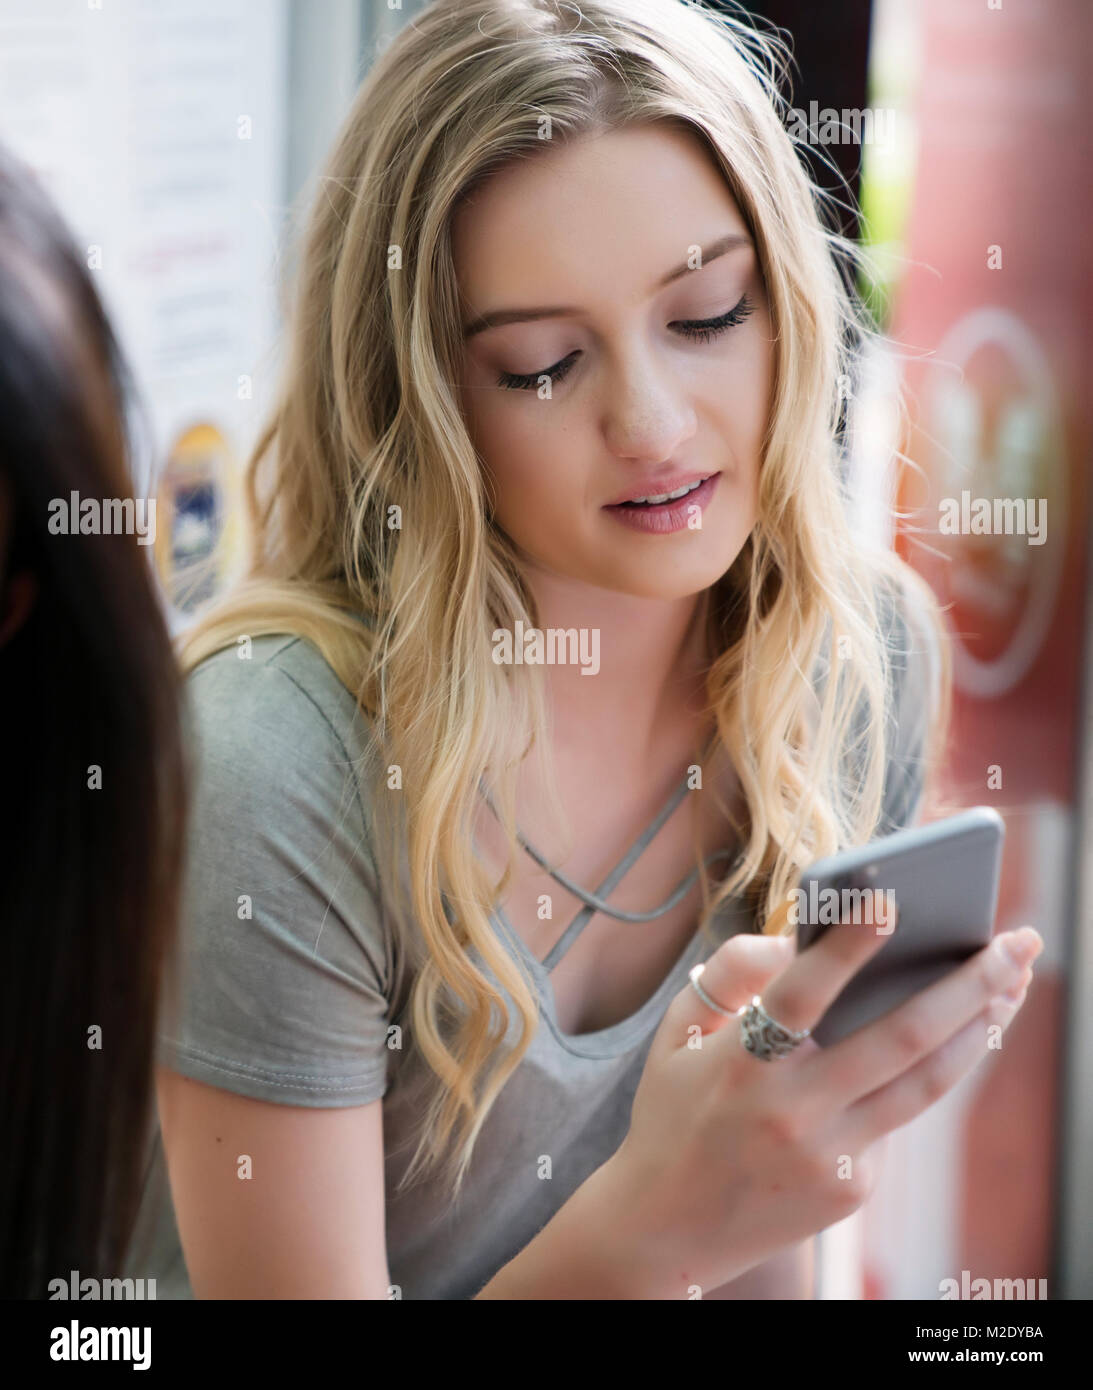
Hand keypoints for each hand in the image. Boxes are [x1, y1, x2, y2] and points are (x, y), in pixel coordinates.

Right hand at [609, 913, 1041, 1295]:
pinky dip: (916, 1076)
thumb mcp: (675, 1034)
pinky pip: (893, 1119)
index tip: (888, 900)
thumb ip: (730, 974)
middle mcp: (790, 1112)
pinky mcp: (849, 1190)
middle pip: (897, 1038)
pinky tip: (946, 1042)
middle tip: (1014, 943)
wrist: (665, 1229)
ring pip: (923, 1083)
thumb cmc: (673, 1113)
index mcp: (738, 1064)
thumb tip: (793, 938)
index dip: (845, 946)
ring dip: (978, 1031)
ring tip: (1013, 987)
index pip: (800, 994)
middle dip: (968, 985)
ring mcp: (827, 1157)